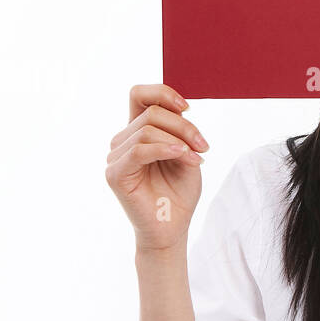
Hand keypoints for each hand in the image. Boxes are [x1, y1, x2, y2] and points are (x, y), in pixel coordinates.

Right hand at [105, 84, 209, 251]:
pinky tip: (182, 156)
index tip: (187, 107)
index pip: (139, 95)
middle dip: (183, 126)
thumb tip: (180, 110)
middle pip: (151, 112)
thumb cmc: (179, 193)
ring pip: (147, 130)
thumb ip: (180, 132)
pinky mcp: (115, 174)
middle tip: (204, 146)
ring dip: (179, 140)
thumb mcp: (188, 155)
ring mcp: (116, 157)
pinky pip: (138, 150)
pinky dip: (164, 149)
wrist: (173, 227)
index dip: (162, 93)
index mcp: (139, 132)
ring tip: (197, 158)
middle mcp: (124, 141)